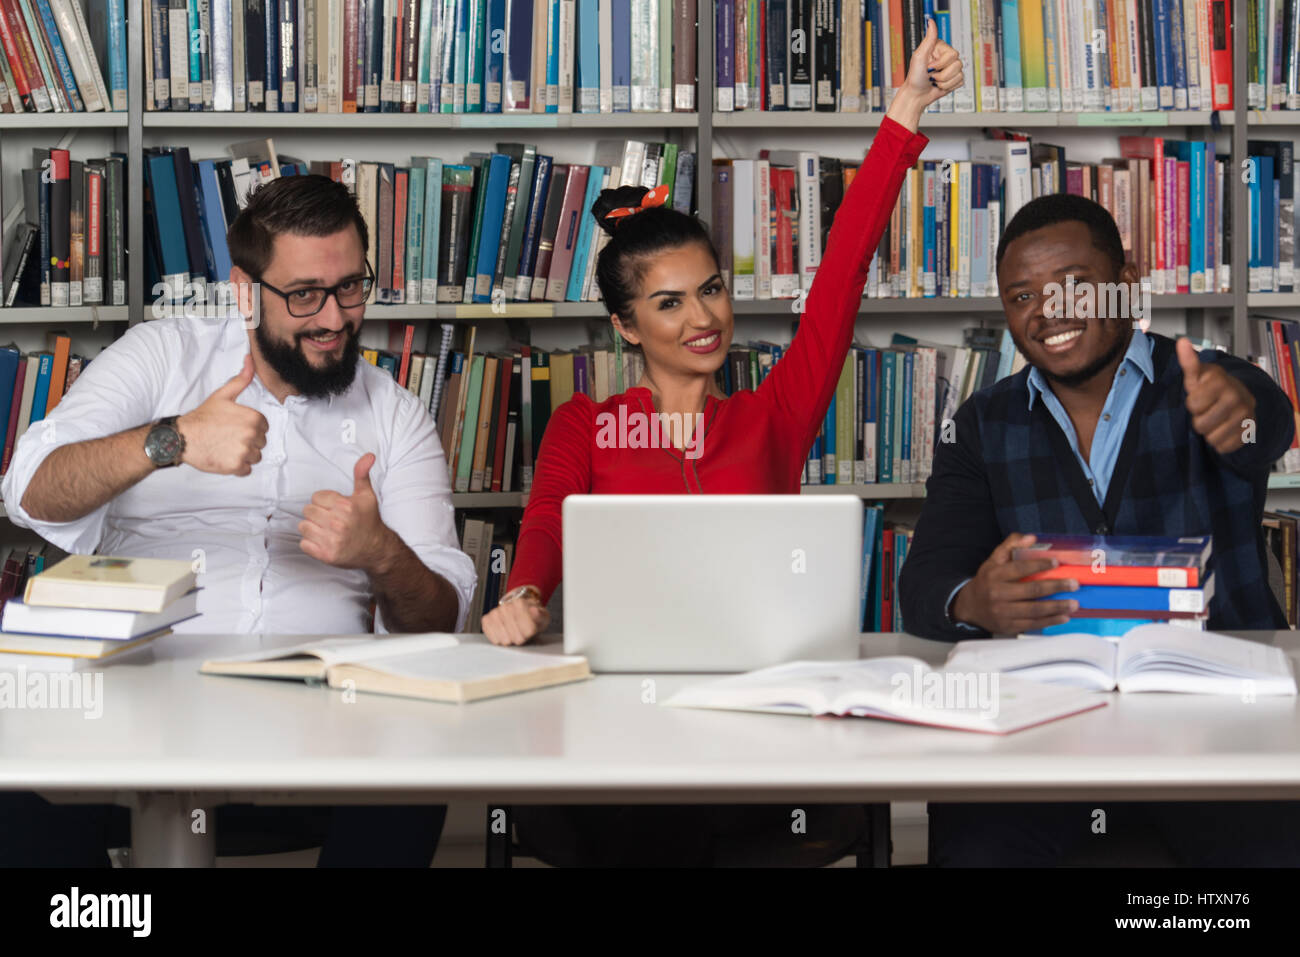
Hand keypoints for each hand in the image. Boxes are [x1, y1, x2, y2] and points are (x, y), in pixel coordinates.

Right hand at [176, 353, 268, 475]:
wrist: (183, 436)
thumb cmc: (203, 416)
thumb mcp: (223, 395)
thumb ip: (241, 379)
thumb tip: (251, 358)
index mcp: (254, 418)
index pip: (263, 427)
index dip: (250, 427)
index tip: (235, 426)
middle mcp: (252, 435)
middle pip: (260, 443)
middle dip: (247, 441)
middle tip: (228, 437)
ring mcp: (244, 452)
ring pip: (255, 457)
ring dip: (244, 455)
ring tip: (226, 447)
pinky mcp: (236, 467)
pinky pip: (246, 470)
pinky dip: (237, 467)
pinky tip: (224, 457)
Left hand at [299, 453, 394, 571]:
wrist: (377, 549)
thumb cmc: (369, 521)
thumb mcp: (366, 495)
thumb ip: (362, 474)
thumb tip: (368, 455)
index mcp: (346, 506)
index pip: (316, 497)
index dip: (324, 502)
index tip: (334, 508)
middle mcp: (339, 523)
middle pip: (307, 511)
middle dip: (317, 514)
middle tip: (329, 519)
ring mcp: (332, 540)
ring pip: (303, 527)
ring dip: (312, 528)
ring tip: (325, 530)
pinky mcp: (326, 555)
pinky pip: (304, 544)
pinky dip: (311, 543)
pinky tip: (324, 541)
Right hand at [482, 589, 550, 645]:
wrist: (518, 610)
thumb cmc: (531, 616)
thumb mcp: (541, 615)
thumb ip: (540, 615)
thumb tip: (534, 611)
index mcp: (520, 603)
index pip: (528, 629)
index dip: (530, 633)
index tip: (531, 630)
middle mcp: (505, 606)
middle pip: (516, 636)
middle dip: (521, 638)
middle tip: (522, 634)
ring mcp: (495, 613)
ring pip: (505, 638)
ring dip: (511, 640)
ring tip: (513, 635)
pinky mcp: (486, 621)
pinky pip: (493, 638)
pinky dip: (499, 640)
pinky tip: (504, 636)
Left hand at [886, 18, 964, 129]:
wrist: (916, 95)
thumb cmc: (915, 77)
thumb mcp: (919, 56)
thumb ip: (929, 39)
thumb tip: (931, 21)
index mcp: (941, 49)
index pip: (953, 54)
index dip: (941, 63)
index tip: (929, 66)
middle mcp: (947, 57)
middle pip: (958, 64)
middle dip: (942, 74)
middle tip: (931, 75)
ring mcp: (952, 68)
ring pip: (959, 74)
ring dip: (944, 82)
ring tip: (934, 80)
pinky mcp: (955, 79)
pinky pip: (960, 82)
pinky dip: (948, 87)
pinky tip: (940, 85)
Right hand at [950, 533, 1078, 634]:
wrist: (969, 607)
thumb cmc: (987, 581)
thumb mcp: (993, 560)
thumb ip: (1011, 546)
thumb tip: (1032, 538)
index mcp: (994, 575)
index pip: (1019, 568)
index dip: (1039, 565)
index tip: (1056, 562)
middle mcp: (997, 594)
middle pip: (1031, 590)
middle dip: (1055, 587)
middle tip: (1074, 584)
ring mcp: (1002, 612)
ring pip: (1034, 610)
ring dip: (1057, 607)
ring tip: (1074, 604)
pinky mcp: (1008, 626)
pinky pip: (1032, 624)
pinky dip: (1050, 621)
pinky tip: (1064, 617)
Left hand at [1177, 337, 1256, 454]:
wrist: (1240, 398)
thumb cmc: (1212, 388)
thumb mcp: (1198, 375)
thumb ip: (1189, 362)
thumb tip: (1182, 343)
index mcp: (1222, 382)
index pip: (1193, 404)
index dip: (1192, 403)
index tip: (1200, 396)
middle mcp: (1237, 398)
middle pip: (1200, 424)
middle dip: (1199, 419)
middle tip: (1208, 409)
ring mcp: (1245, 416)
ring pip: (1211, 438)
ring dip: (1209, 431)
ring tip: (1215, 418)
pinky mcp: (1248, 432)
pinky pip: (1223, 447)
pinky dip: (1220, 441)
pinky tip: (1224, 428)